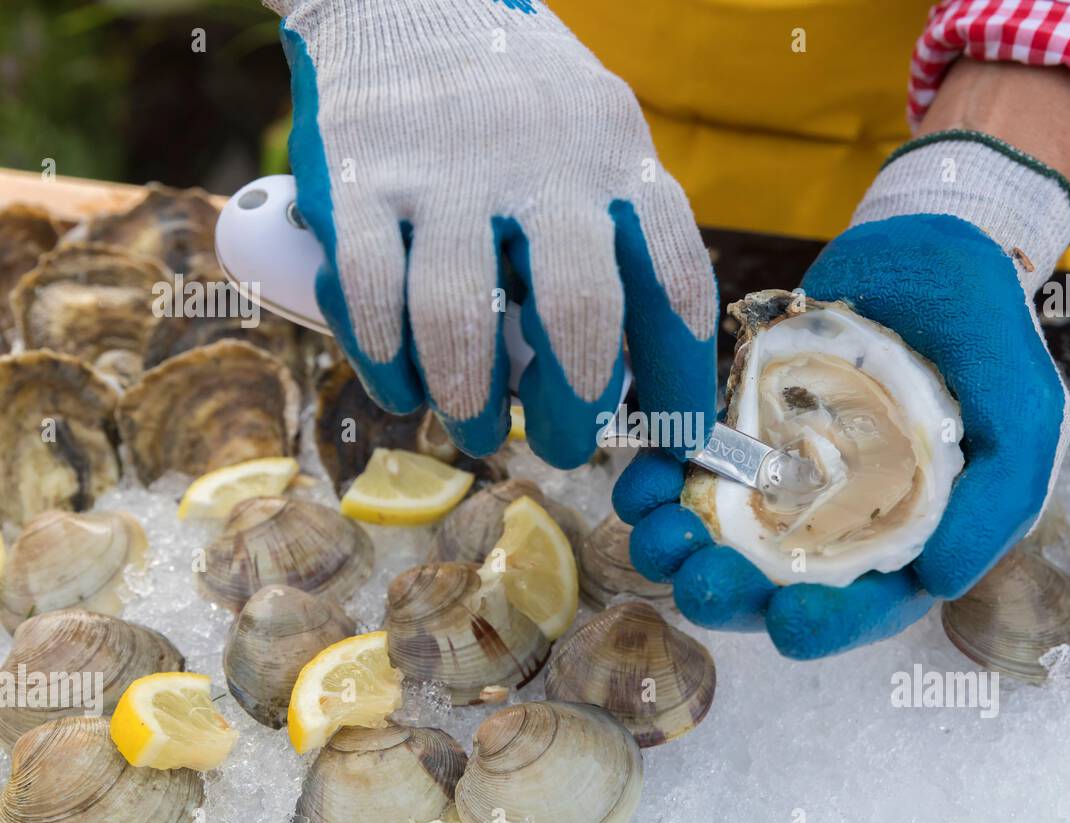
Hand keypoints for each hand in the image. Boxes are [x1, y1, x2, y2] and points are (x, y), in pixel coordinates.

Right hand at [271, 0, 716, 466]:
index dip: (681, 378)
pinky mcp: (357, 174)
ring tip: (475, 428)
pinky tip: (402, 386)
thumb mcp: (598, 142)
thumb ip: (620, 237)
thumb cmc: (520, 100)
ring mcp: (445, 168)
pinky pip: (372, 295)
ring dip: (472, 401)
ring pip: (461, 318)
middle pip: (578, 312)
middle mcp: (543, 161)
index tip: (674, 437)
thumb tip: (630, 374)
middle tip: (565, 445)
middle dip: (575, 407)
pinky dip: (388, 362)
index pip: (675, 285)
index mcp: (619, 158)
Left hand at [615, 136, 1069, 658]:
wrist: (934, 244)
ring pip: (721, 530)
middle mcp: (837, 518)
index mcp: (905, 536)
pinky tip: (641, 483)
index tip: (787, 623)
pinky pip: (692, 464)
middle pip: (776, 580)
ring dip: (680, 546)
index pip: (864, 604)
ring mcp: (784, 472)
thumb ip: (997, 503)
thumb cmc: (989, 340)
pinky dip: (660, 480)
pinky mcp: (740, 424)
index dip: (827, 627)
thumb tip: (940, 580)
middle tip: (698, 583)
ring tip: (654, 535)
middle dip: (732, 593)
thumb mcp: (1021, 419)